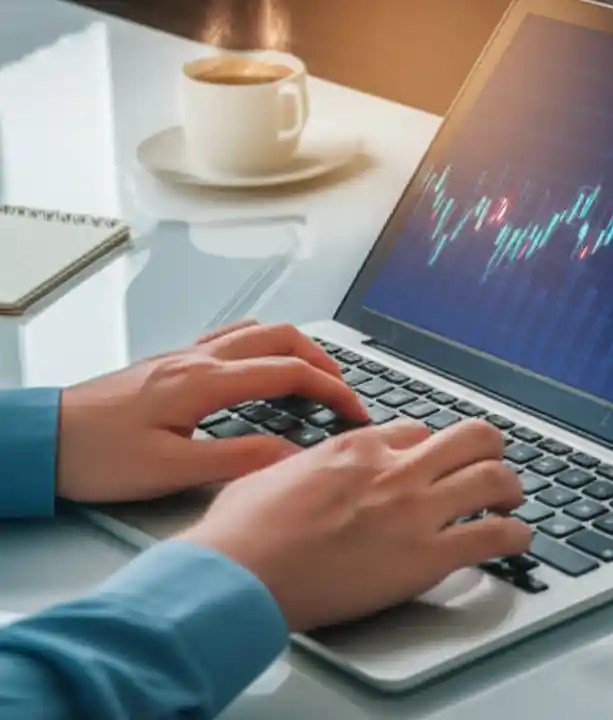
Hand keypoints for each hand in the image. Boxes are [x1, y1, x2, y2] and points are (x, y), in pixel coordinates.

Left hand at [57, 321, 368, 502]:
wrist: (38, 441)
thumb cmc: (94, 457)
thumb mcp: (171, 471)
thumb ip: (239, 458)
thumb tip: (294, 454)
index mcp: (203, 382)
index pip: (289, 373)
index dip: (333, 390)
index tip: (356, 412)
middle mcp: (196, 359)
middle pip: (281, 338)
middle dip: (324, 361)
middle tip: (345, 392)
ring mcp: (182, 356)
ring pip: (257, 332)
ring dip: (295, 349)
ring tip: (316, 378)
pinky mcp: (169, 364)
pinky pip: (230, 339)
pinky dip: (263, 348)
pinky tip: (262, 371)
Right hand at [178, 418, 530, 630]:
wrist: (239, 576)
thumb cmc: (242, 533)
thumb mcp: (271, 472)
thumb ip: (307, 463)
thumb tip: (309, 467)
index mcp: (357, 446)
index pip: (420, 430)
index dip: (433, 449)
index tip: (436, 464)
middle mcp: (395, 470)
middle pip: (473, 437)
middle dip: (489, 450)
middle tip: (491, 467)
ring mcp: (414, 511)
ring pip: (495, 478)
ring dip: (511, 489)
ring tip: (511, 502)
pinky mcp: (426, 557)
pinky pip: (493, 536)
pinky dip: (515, 536)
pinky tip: (516, 541)